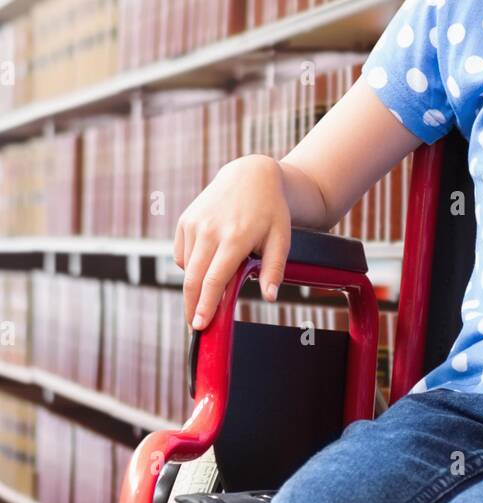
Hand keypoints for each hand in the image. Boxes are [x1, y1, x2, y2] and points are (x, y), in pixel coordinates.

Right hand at [174, 154, 291, 330]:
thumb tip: (269, 297)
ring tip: (214, 283)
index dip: (205, 306)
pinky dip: (192, 264)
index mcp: (235, 237)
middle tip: (195, 326)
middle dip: (192, 306)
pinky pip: (182, 254)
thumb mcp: (281, 238)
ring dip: (195, 284)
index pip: (214, 280)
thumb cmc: (270, 211)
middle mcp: (210, 230)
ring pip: (187, 269)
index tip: (199, 326)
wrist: (251, 176)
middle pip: (193, 280)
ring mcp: (194, 224)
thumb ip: (274, 269)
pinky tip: (210, 257)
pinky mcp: (185, 220)